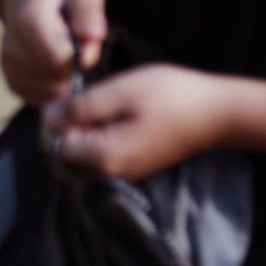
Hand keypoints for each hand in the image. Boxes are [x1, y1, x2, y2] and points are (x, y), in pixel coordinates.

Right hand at [0, 0, 107, 105]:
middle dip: (74, 67)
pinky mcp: (12, 84)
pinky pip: (45, 99)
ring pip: (52, 92)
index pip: (60, 58)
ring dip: (67, 78)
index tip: (85, 41)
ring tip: (64, 54)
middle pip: (57, 77)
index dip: (80, 55)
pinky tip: (56, 67)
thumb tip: (92, 38)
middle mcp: (11, 48)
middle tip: (75, 45)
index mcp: (27, 21)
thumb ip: (89, 14)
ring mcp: (8, 69)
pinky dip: (57, 87)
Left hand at [43, 63, 231, 179]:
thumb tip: (47, 115)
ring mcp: (125, 171)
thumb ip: (79, 107)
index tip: (74, 93)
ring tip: (111, 99)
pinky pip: (106, 149)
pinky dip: (106, 130)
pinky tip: (123, 110)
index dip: (58, 117)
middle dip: (74, 121)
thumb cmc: (170, 97)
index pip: (56, 144)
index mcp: (103, 158)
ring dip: (90, 124)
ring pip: (88, 148)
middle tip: (96, 94)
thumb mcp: (120, 92)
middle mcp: (110, 173)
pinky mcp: (137, 164)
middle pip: (70, 149)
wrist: (218, 113)